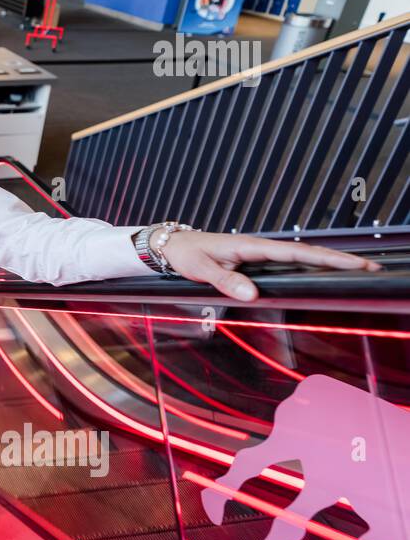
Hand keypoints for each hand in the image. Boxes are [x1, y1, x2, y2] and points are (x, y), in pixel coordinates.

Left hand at [160, 230, 379, 301]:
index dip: (326, 258)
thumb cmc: (185, 253)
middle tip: (369, 268)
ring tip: (356, 269)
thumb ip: (226, 280)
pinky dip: (308, 265)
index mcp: (250, 245)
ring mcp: (258, 253)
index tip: (352, 263)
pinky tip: (322, 272)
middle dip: (338, 259)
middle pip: (307, 253)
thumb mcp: (201, 268)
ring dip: (327, 262)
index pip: (296, 252)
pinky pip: (286, 263)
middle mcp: (258, 247)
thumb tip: (252, 294)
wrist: (171, 246)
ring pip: (299, 257)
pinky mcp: (254, 260)